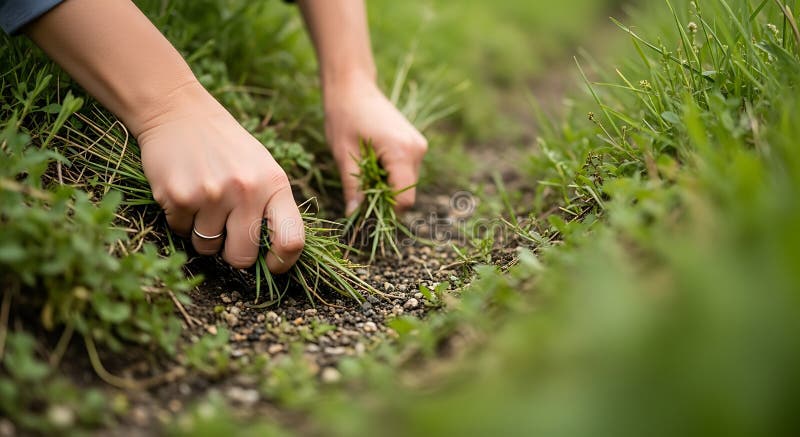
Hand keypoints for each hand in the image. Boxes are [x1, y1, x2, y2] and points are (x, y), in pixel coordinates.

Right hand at [137, 82, 304, 270]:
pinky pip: (181, 232)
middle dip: (233, 254)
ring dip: (203, 234)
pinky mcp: (179, 197)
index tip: (271, 265)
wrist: (178, 112)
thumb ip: (271, 206)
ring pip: (207, 248)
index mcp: (274, 184)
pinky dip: (181, 220)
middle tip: (226, 232)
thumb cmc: (226, 147)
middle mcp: (246, 190)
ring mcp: (211, 195)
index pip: (291, 240)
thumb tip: (276, 255)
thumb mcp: (262, 168)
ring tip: (204, 201)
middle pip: (242, 257)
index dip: (282, 263)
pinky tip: (185, 191)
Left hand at [323, 79, 427, 214]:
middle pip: (407, 192)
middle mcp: (417, 150)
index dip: (386, 211)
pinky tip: (373, 163)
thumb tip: (353, 216)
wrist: (353, 86)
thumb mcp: (344, 154)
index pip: (404, 199)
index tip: (365, 211)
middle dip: (384, 198)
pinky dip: (390, 174)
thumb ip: (353, 187)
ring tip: (364, 171)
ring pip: (407, 183)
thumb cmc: (344, 115)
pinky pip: (406, 170)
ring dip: (387, 186)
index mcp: (402, 152)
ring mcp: (419, 146)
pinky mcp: (415, 144)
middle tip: (359, 191)